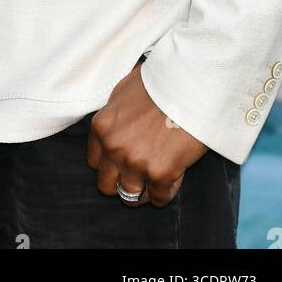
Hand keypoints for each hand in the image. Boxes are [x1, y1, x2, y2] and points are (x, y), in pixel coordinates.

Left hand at [86, 58, 208, 206]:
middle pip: (106, 185)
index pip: (93, 162)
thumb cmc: (159, 83)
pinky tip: (173, 178)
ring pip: (130, 196)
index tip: (122, 162)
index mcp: (101, 127)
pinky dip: (166, 192)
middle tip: (138, 175)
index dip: (110, 163)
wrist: (187, 86)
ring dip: (143, 190)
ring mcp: (135, 163)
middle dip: (121, 181)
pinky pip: (158, 198)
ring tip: (155, 179)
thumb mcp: (123, 91)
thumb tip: (114, 124)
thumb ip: (114, 114)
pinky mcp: (159, 174)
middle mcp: (113, 147)